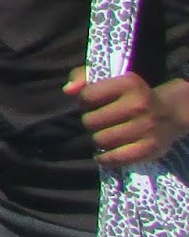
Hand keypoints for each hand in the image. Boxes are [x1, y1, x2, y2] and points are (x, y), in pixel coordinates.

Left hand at [68, 68, 188, 165]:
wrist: (168, 113)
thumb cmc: (131, 95)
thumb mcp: (110, 79)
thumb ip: (82, 77)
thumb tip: (67, 90)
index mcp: (129, 84)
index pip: (87, 96)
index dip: (85, 101)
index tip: (92, 104)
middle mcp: (138, 105)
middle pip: (91, 121)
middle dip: (91, 121)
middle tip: (100, 121)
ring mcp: (146, 127)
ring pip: (100, 140)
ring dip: (98, 139)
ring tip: (106, 134)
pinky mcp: (149, 148)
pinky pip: (115, 158)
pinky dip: (105, 158)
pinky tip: (103, 155)